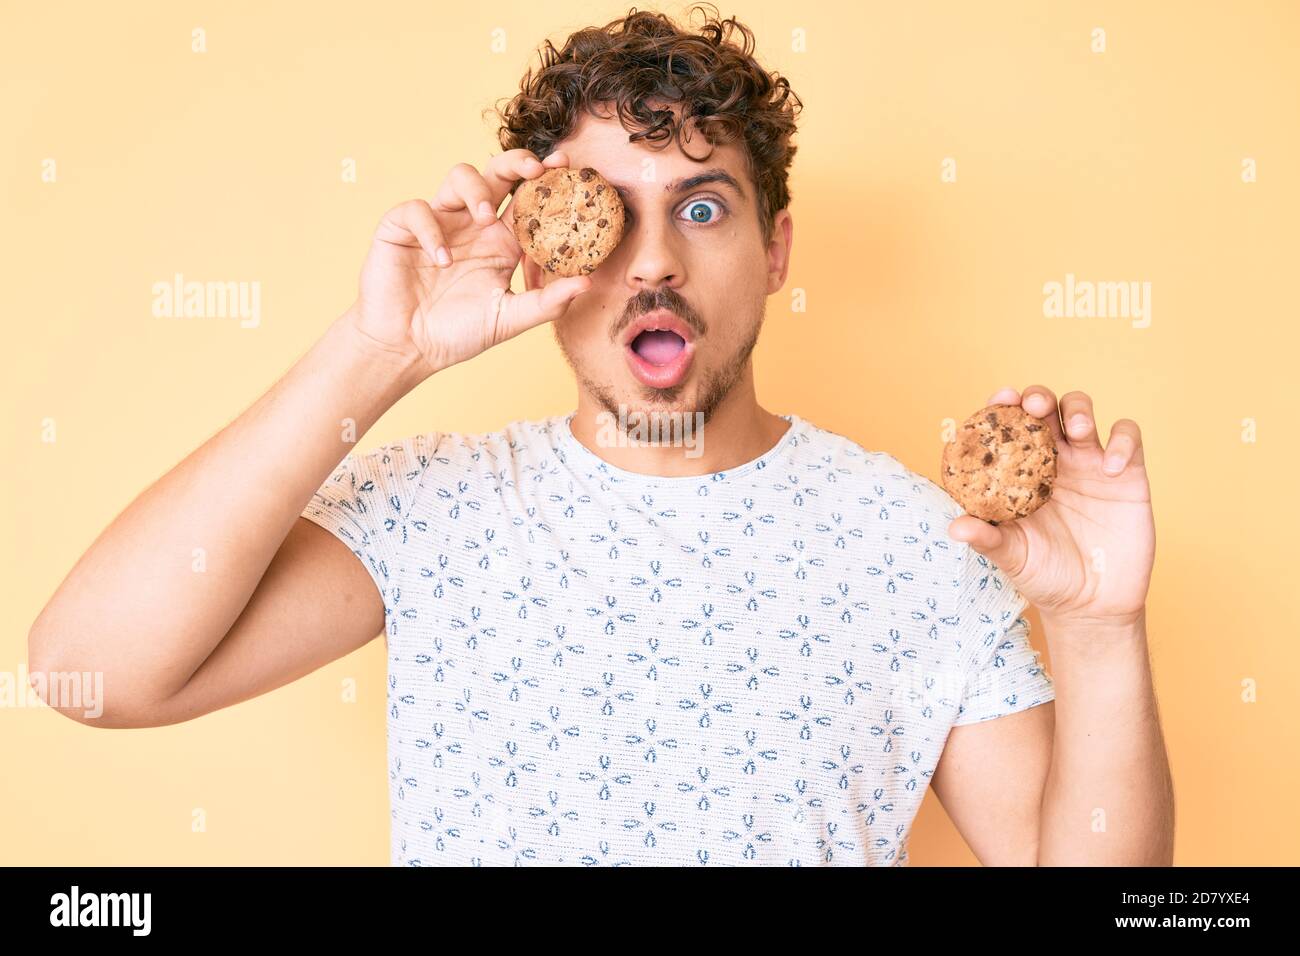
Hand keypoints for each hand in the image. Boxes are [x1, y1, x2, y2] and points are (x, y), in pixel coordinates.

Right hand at [345, 148, 591, 377]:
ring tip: (485, 218)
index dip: (546, 180)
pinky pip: (417, 210)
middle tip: (535, 171)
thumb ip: (547, 302)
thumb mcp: (509, 318)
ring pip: (459, 176)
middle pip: (497, 173)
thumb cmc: (457, 334)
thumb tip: (588, 282)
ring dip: (476, 189)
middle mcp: (472, 224)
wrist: (408, 349)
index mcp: (501, 241)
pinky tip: (441, 261)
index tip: (567, 167)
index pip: (527, 200)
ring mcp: (439, 222)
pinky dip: (431, 231)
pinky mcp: (402, 228)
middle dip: (516, 162)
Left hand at [946, 385, 1154, 628]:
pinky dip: (1122, 443)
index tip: (1000, 399)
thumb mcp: (1012, 557)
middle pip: (1047, 410)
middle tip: (1034, 406)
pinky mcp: (1128, 475)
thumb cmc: (1044, 576)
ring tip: (1078, 430)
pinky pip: (1129, 441)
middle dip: (1040, 398)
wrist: (1092, 605)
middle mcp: (1054, 460)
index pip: (1010, 427)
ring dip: (1080, 411)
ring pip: (1085, 415)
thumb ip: (987, 539)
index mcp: (1021, 471)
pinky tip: (1111, 468)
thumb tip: (954, 528)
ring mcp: (1091, 464)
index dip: (1005, 406)